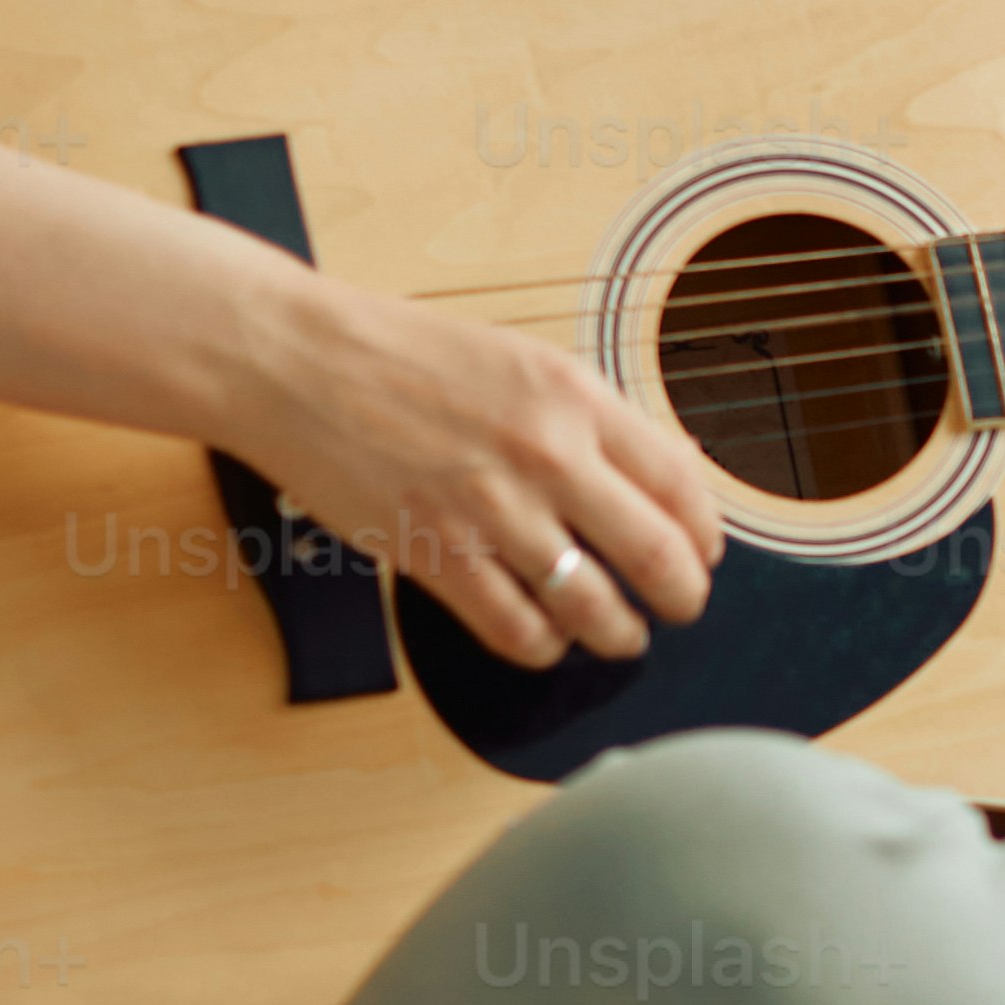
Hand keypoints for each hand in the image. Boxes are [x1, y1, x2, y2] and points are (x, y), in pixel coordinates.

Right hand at [224, 268, 722, 673]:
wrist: (299, 362)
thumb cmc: (404, 357)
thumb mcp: (522, 362)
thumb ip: (590, 420)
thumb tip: (660, 478)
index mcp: (574, 398)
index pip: (681, 485)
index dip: (705, 536)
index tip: (703, 554)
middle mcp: (545, 454)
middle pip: (656, 556)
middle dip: (681, 598)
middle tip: (679, 608)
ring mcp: (490, 509)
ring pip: (593, 607)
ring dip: (619, 634)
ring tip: (621, 635)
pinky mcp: (435, 554)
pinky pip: (516, 629)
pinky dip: (543, 647)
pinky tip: (547, 639)